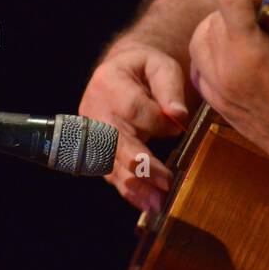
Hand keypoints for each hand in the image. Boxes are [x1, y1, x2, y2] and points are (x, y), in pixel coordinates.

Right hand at [78, 41, 189, 211]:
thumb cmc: (143, 69)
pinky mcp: (96, 151)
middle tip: (166, 181)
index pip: (132, 108)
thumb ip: (169, 88)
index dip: (157, 122)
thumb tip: (177, 116)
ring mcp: (90, 133)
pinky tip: (146, 204)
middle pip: (115, 141)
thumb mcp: (159, 66)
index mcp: (108, 81)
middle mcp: (94, 109)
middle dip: (141, 164)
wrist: (120, 72)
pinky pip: (111, 174)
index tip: (178, 127)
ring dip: (135, 185)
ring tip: (158, 202)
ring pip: (111, 163)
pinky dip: (129, 191)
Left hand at [187, 0, 268, 182]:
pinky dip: (209, 53)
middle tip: (258, 8)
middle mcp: (225, 71)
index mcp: (251, 52)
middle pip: (212, 19)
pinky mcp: (218, 105)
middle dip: (233, 7)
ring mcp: (218, 91)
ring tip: (243, 28)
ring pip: (199, 43)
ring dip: (217, 28)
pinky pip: (199, 69)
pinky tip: (232, 52)